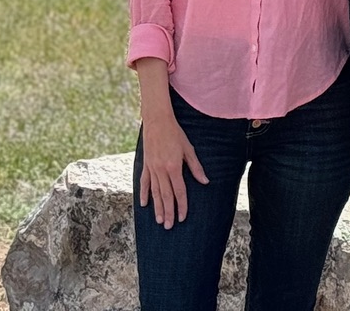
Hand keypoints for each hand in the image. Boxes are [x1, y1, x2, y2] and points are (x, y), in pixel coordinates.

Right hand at [138, 107, 207, 228]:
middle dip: (168, 212)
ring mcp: (152, 169)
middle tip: (169, 226)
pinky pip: (144, 183)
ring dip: (157, 207)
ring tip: (159, 221)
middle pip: (166, 196)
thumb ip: (195, 167)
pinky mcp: (146, 165)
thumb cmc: (175, 134)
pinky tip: (144, 204)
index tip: (182, 217)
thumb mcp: (188, 149)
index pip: (179, 191)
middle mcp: (161, 170)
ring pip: (155, 192)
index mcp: (173, 167)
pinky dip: (144, 194)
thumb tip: (205, 181)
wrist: (157, 121)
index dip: (181, 206)